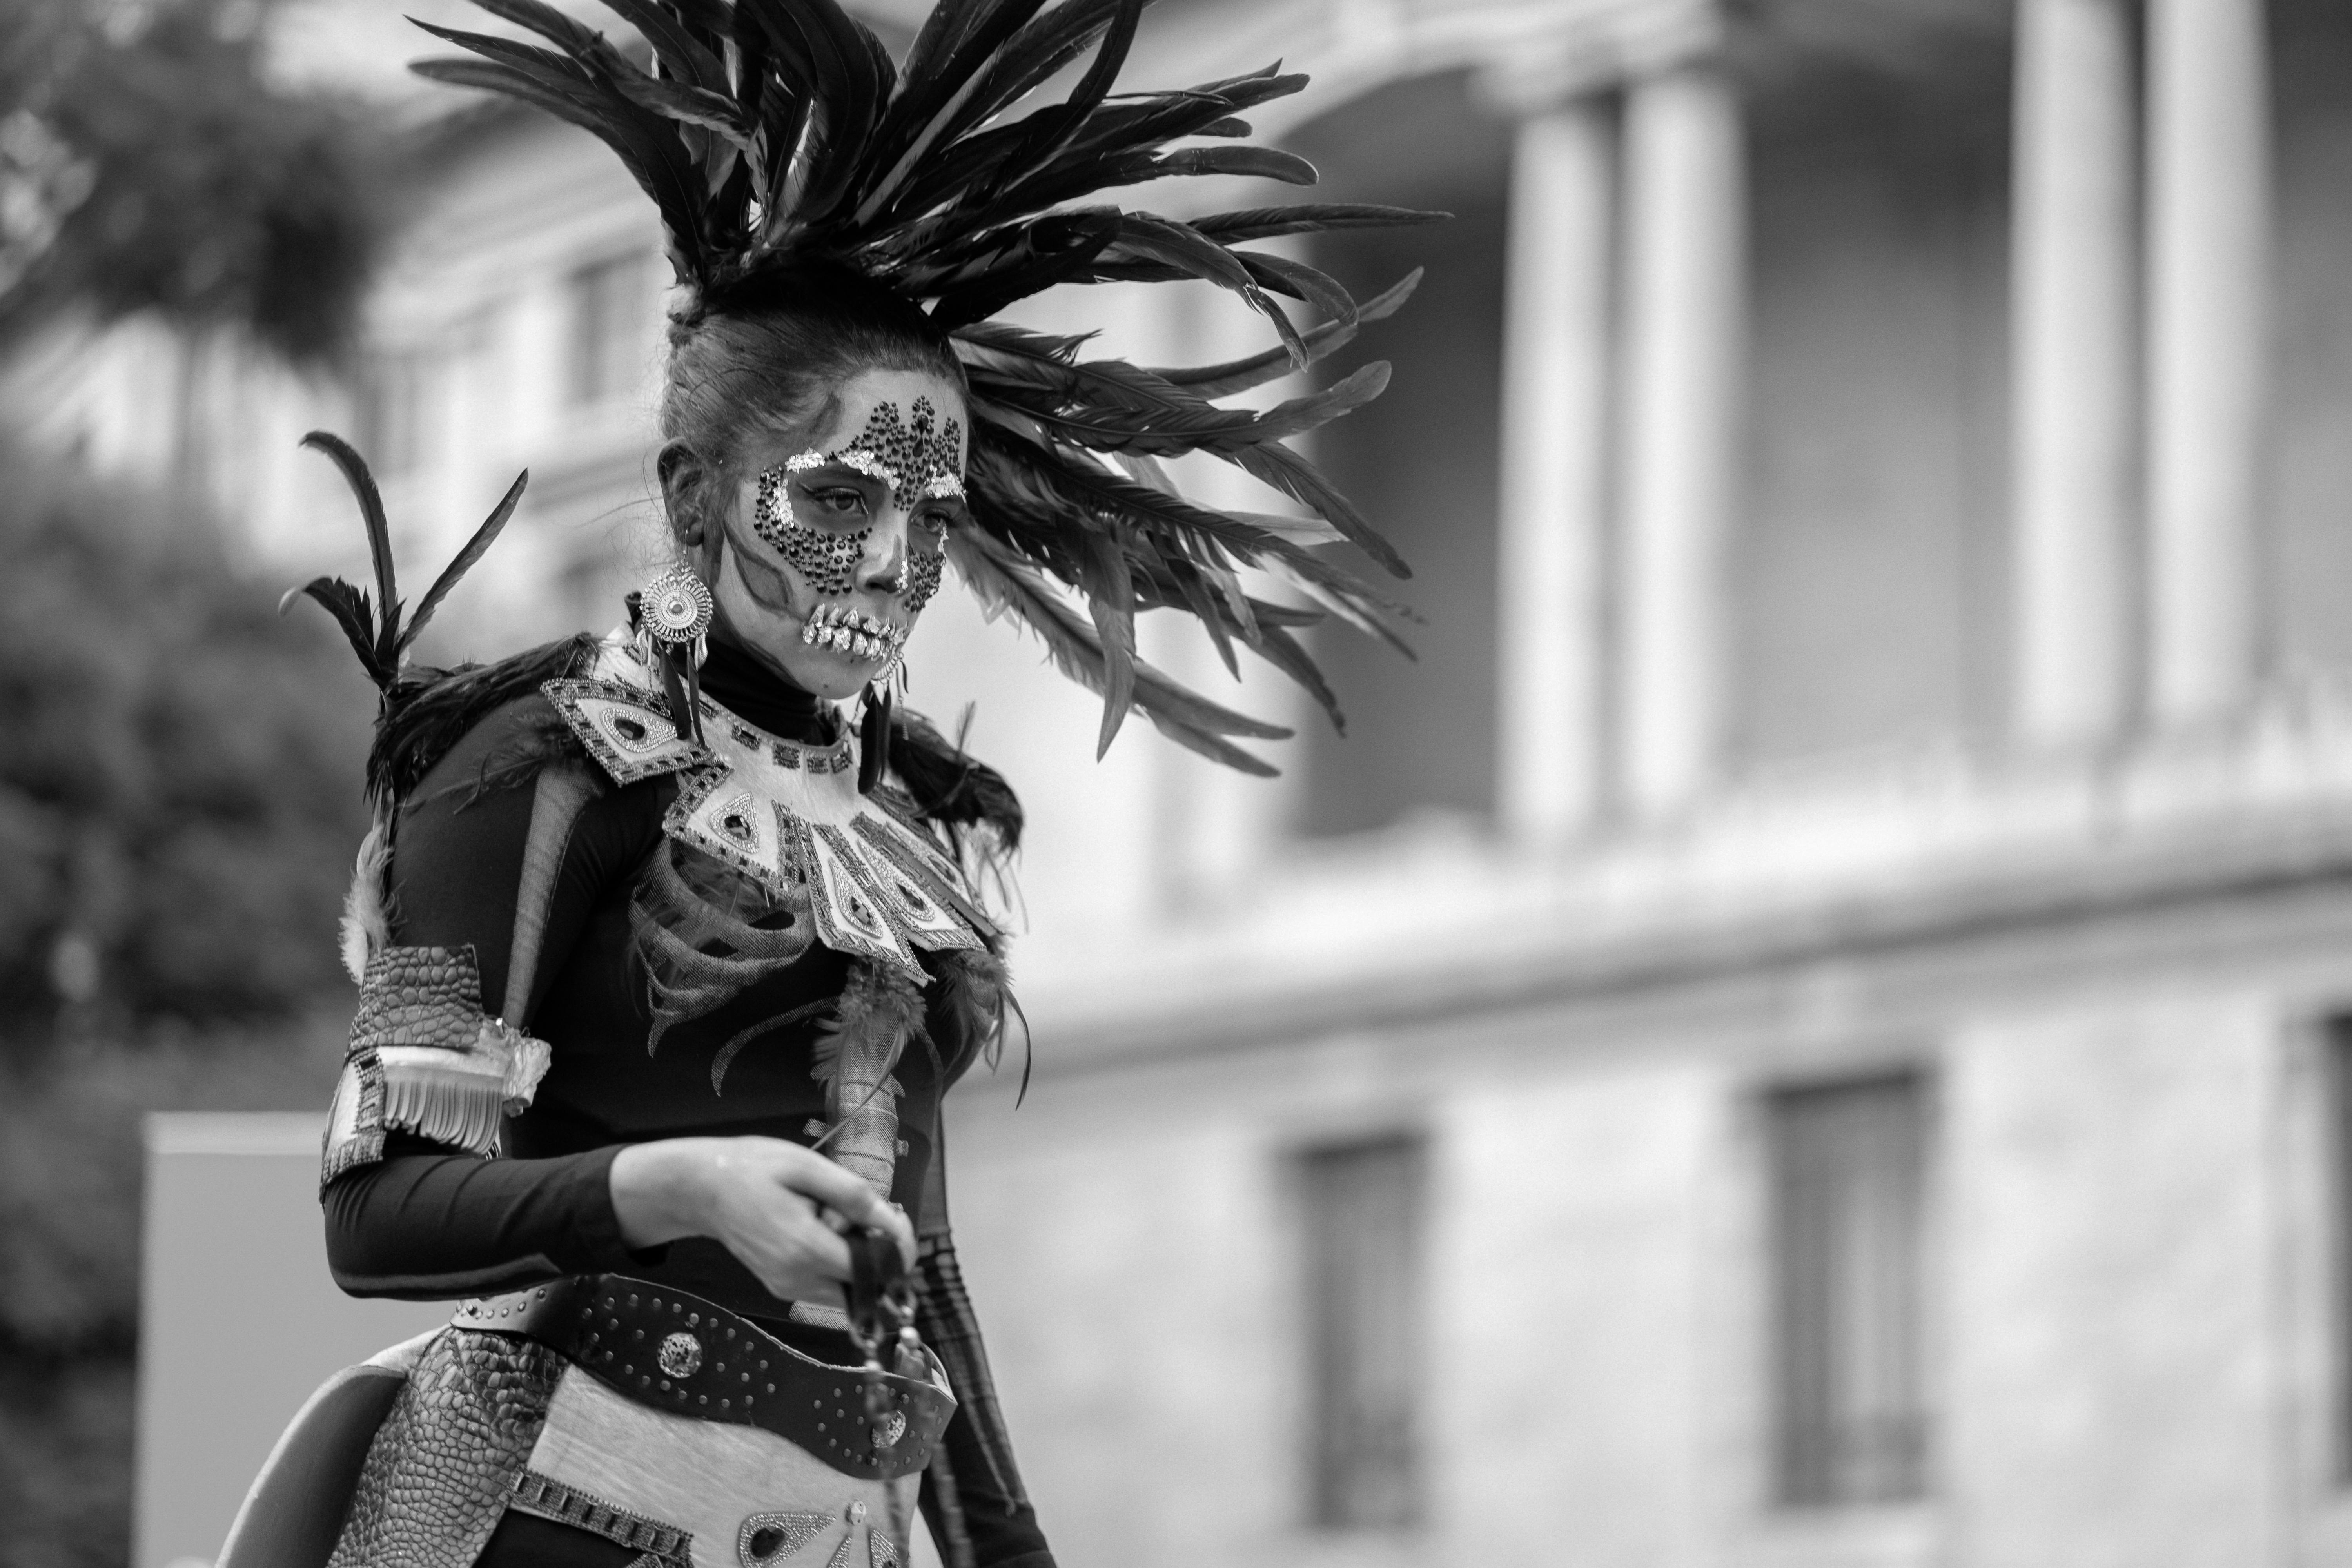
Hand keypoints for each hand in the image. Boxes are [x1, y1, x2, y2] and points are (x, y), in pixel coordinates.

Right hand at [609, 1136, 914, 1307]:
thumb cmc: (754, 1168)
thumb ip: (853, 1197)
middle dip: (875, 1255)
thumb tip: (894, 1224)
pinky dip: (834, 1263)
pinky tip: (817, 1227)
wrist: (701, 1188)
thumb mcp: (807, 1167)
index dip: (897, 1250)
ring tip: (831, 1216)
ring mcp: (786, 1287)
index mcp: (806, 1250)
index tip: (899, 1220)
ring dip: (854, 1259)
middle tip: (860, 1212)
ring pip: (846, 1289)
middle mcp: (797, 1280)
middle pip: (864, 1287)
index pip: (874, 1271)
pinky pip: (825, 1285)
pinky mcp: (780, 1287)